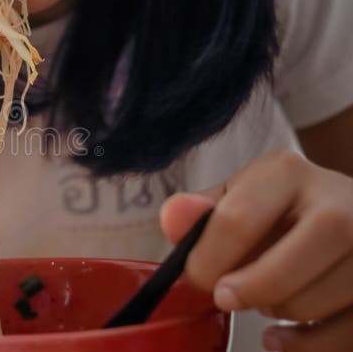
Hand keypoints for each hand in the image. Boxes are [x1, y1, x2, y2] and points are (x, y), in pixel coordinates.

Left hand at [161, 151, 352, 351]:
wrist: (342, 210)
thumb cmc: (277, 210)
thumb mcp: (236, 198)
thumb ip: (199, 214)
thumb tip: (172, 217)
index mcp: (287, 173)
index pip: (237, 220)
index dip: (207, 260)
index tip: (198, 278)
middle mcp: (340, 202)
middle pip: (290, 261)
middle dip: (251, 289)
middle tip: (225, 298)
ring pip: (320, 300)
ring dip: (284, 311)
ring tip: (270, 298)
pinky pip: (347, 332)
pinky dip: (310, 344)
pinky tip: (284, 336)